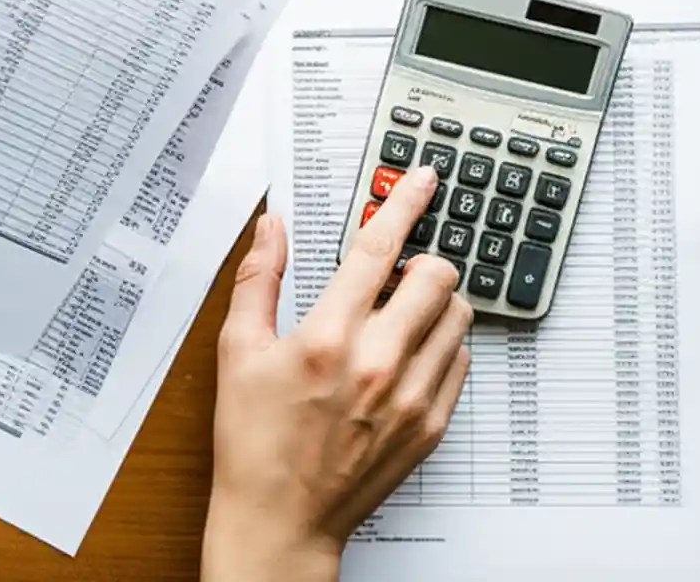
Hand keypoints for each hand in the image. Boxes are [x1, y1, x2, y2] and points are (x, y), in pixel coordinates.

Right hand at [203, 166, 472, 581]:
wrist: (280, 520)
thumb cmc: (254, 441)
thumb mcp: (238, 352)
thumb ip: (258, 279)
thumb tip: (272, 226)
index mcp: (326, 337)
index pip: (378, 248)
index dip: (405, 201)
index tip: (425, 179)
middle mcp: (378, 363)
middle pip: (438, 276)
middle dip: (422, 262)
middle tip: (395, 277)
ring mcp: (411, 397)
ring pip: (459, 316)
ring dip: (435, 304)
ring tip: (399, 320)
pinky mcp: (432, 426)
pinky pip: (461, 362)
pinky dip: (442, 347)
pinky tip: (407, 359)